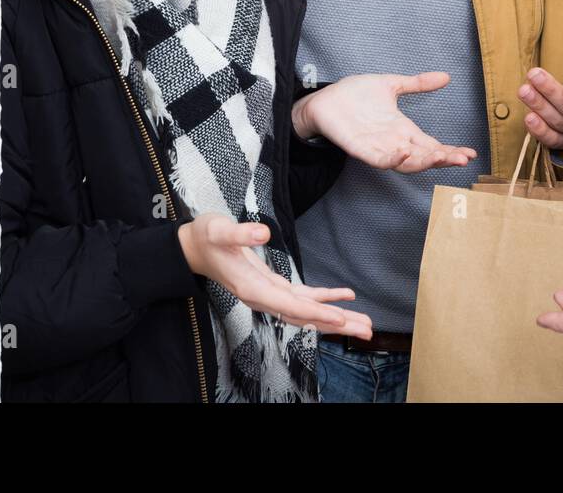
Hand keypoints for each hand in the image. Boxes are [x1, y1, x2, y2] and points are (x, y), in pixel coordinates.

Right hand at [178, 214, 372, 339]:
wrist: (194, 248)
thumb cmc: (206, 238)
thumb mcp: (219, 230)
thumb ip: (240, 234)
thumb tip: (262, 233)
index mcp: (252, 289)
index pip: (289, 305)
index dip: (315, 312)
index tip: (339, 319)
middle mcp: (263, 298)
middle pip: (305, 316)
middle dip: (336, 324)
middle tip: (367, 332)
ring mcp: (270, 295)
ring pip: (308, 311)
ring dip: (337, 318)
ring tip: (365, 324)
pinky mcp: (274, 287)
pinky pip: (304, 297)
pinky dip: (325, 297)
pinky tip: (346, 296)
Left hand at [292, 72, 476, 172]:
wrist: (325, 98)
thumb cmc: (355, 94)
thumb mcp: (391, 84)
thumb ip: (418, 84)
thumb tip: (446, 76)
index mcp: (403, 129)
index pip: (432, 144)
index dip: (451, 150)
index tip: (470, 153)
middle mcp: (394, 142)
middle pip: (424, 157)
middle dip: (444, 159)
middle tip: (462, 158)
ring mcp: (378, 147)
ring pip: (406, 163)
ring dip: (423, 161)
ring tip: (441, 155)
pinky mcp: (360, 149)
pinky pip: (379, 160)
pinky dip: (393, 158)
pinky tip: (405, 152)